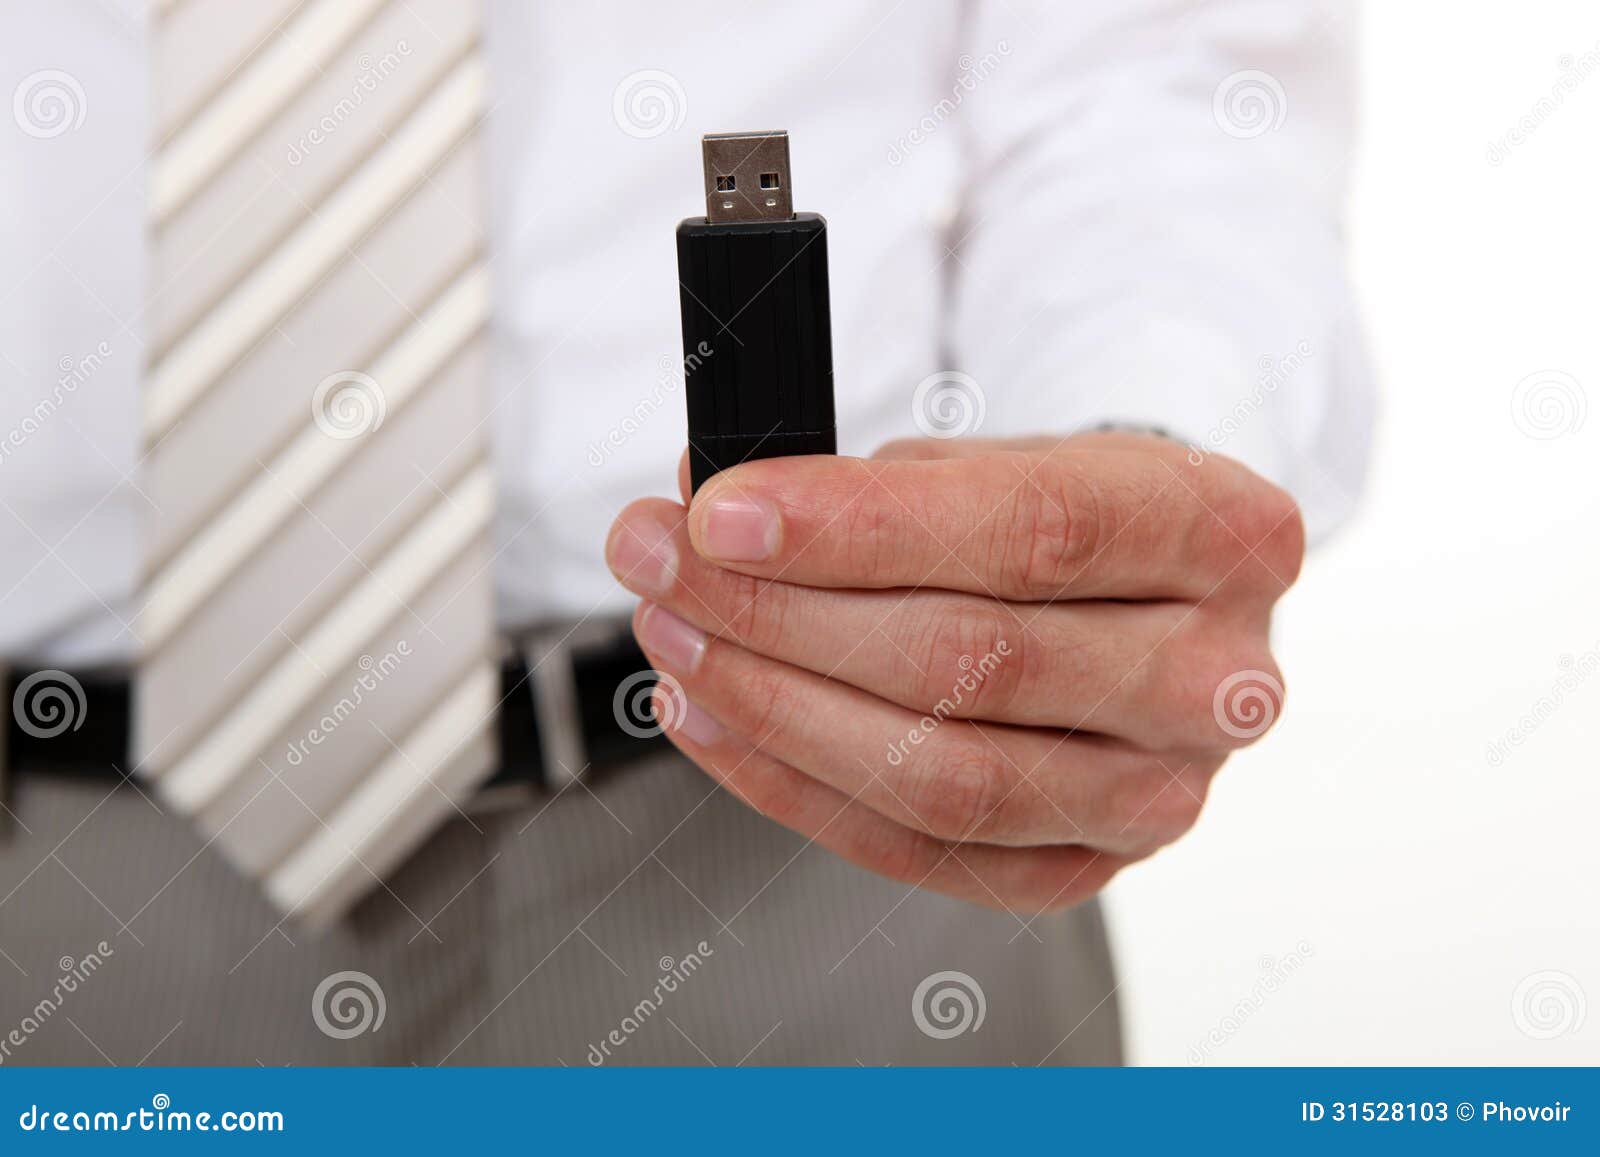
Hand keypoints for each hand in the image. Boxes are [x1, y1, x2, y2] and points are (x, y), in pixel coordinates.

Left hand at [604, 431, 1304, 912]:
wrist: (1151, 607)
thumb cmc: (1076, 521)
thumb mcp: (1009, 458)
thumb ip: (882, 484)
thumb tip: (714, 507)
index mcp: (1223, 533)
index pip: (1034, 532)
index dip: (859, 528)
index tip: (722, 511)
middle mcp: (1214, 679)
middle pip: (973, 663)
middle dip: (781, 612)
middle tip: (663, 561)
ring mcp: (1156, 795)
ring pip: (939, 777)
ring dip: (773, 706)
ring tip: (676, 636)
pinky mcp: (1082, 868)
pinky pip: (915, 850)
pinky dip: (791, 786)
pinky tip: (715, 718)